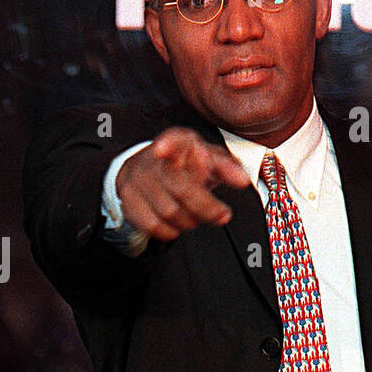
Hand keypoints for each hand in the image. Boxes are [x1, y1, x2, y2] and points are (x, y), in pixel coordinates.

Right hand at [115, 128, 251, 240]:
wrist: (149, 168)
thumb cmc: (185, 164)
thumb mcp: (210, 159)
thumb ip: (227, 168)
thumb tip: (243, 180)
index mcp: (177, 142)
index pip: (171, 140)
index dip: (166, 144)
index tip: (162, 149)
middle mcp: (153, 158)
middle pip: (180, 188)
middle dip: (206, 207)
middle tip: (222, 216)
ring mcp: (137, 179)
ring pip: (169, 211)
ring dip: (189, 221)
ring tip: (196, 217)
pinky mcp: (129, 199)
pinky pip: (151, 224)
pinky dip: (169, 231)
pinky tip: (177, 225)